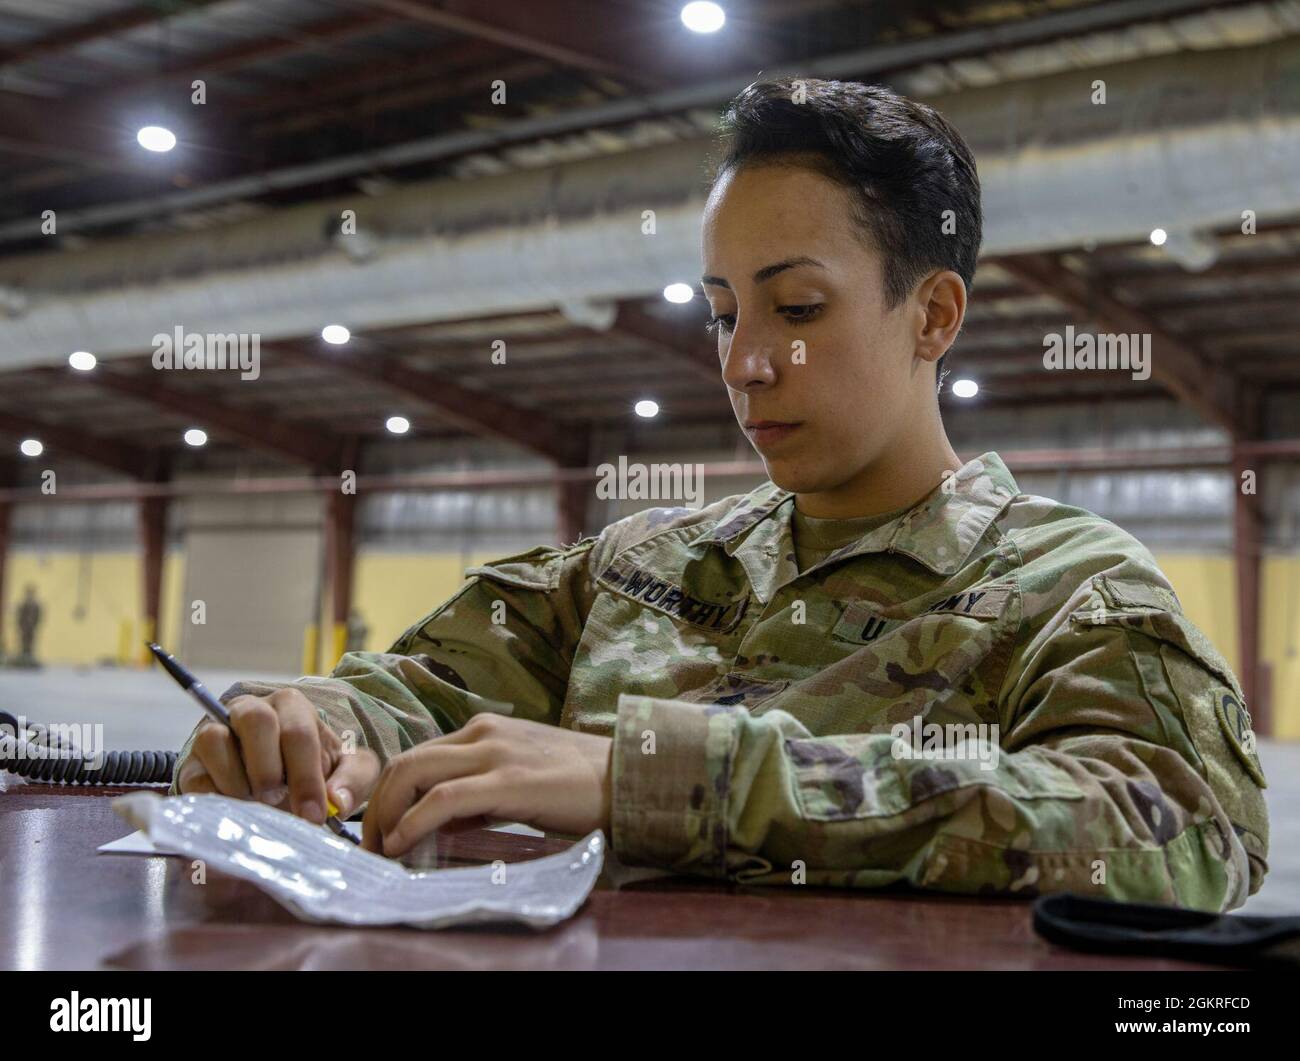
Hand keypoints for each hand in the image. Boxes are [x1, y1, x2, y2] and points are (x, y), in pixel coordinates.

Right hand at [175, 688, 380, 824]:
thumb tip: (338, 800)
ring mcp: (217, 732)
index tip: (313, 814)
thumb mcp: (347, 770)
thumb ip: (353, 780)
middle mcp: (251, 710)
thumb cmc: (315, 769)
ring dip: (236, 779)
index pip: (299, 733)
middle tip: (276, 801)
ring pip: (213, 739)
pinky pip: (194, 774)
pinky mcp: (194, 763)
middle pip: (254, 719)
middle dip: (268, 767)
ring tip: (254, 804)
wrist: (281, 781)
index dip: (306, 777)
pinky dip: (213, 796)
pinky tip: (234, 810)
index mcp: (292, 707)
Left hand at [361, 713, 611, 857]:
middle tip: (370, 845)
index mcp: (484, 729)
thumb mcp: (517, 781)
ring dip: (385, 814)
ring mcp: (493, 752)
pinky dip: (412, 822)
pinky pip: (442, 798)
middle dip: (375, 805)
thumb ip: (477, 795)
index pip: (417, 756)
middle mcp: (482, 732)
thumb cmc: (577, 785)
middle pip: (404, 761)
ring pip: (413, 772)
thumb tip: (437, 823)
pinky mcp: (507, 780)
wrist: (627, 777)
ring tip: (381, 849)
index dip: (388, 794)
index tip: (380, 830)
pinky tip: (403, 844)